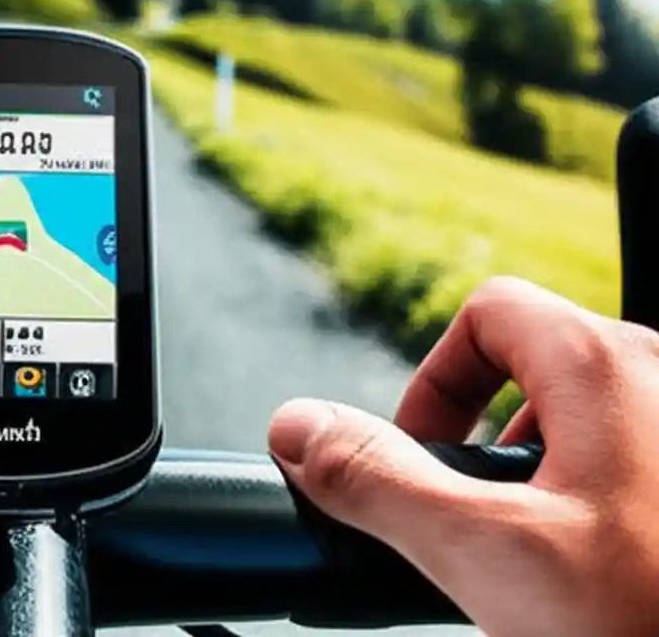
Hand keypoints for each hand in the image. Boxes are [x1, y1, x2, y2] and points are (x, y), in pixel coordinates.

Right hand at [269, 276, 658, 636]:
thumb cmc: (646, 620)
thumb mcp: (487, 554)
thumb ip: (376, 479)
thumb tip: (296, 426)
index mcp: (610, 366)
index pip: (491, 312)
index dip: (435, 382)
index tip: (425, 462)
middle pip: (540, 359)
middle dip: (488, 433)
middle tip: (481, 516)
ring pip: (592, 414)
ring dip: (544, 471)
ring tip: (541, 551)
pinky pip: (635, 456)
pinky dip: (595, 497)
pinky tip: (599, 573)